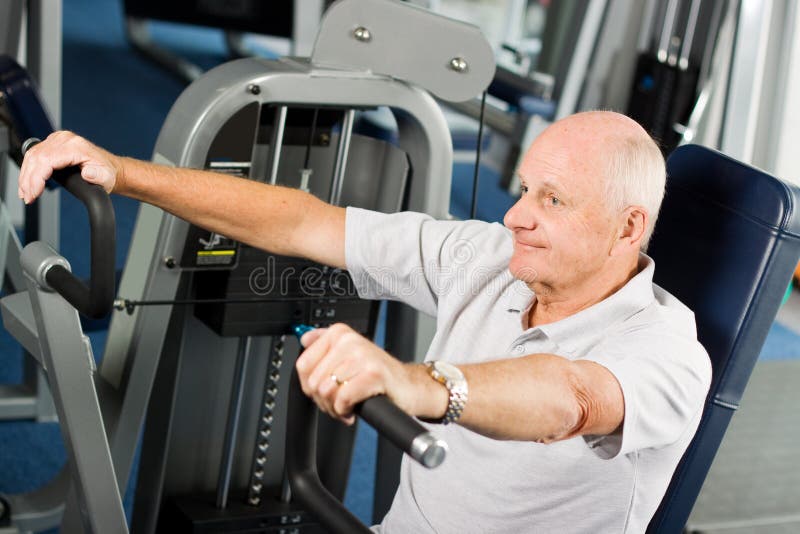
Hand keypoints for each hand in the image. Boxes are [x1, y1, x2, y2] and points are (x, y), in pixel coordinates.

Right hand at [18, 131, 122, 203]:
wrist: (109, 168)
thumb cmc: (106, 172)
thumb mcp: (106, 177)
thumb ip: (98, 176)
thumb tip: (88, 173)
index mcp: (75, 146)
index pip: (47, 160)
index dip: (36, 178)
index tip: (33, 193)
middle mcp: (65, 139)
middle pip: (36, 158)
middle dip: (28, 180)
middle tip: (28, 197)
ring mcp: (58, 139)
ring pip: (32, 156)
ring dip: (25, 176)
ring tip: (26, 193)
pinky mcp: (54, 143)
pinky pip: (35, 154)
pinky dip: (28, 169)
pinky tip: (27, 182)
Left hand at [296, 323, 419, 424]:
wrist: (408, 386)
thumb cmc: (377, 375)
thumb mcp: (347, 355)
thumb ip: (324, 345)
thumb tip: (305, 338)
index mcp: (339, 333)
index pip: (303, 365)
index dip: (309, 386)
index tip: (323, 391)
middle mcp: (349, 340)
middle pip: (313, 381)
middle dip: (323, 400)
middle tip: (339, 401)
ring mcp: (362, 355)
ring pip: (326, 390)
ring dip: (335, 407)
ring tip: (347, 404)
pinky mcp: (373, 373)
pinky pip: (343, 398)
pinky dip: (345, 410)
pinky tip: (354, 408)